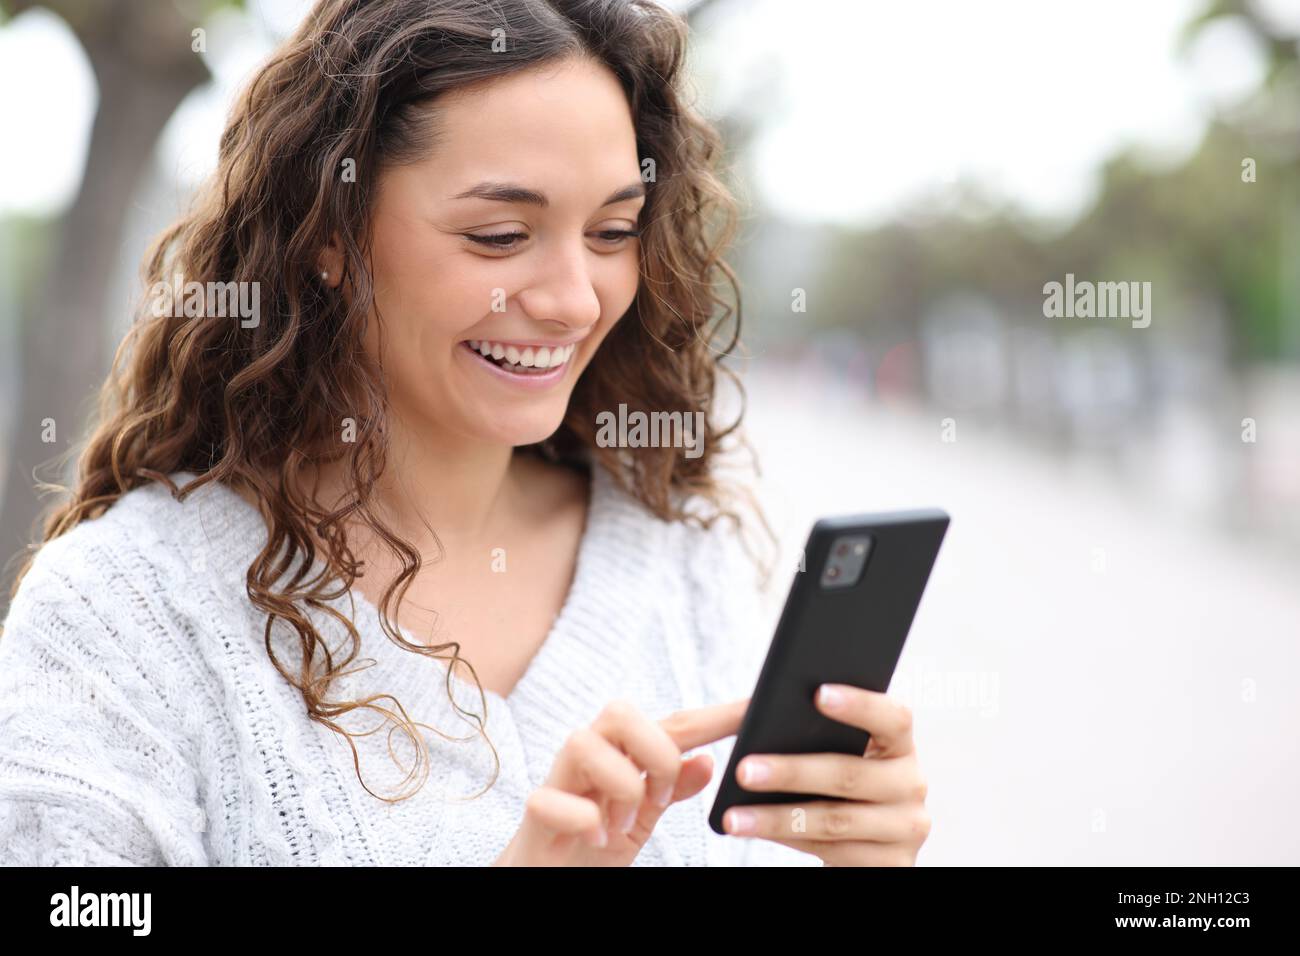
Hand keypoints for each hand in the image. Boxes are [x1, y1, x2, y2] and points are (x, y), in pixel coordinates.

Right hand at [494, 696, 748, 865]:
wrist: (542, 876)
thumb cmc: (592, 842)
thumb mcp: (643, 819)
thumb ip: (671, 790)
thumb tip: (708, 761)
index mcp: (620, 755)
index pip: (672, 725)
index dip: (714, 717)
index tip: (753, 712)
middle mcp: (588, 758)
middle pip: (619, 711)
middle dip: (654, 752)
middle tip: (660, 798)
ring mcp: (558, 781)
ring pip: (582, 742)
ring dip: (618, 786)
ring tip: (622, 824)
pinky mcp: (535, 814)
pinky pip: (551, 799)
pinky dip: (583, 820)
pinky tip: (596, 839)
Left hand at [722, 684, 929, 865]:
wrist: (865, 843)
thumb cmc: (839, 783)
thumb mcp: (839, 754)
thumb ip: (818, 734)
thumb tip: (761, 715)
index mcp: (900, 745)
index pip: (893, 717)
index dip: (859, 705)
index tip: (818, 694)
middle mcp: (912, 784)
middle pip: (849, 775)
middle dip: (791, 772)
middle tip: (745, 770)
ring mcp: (907, 828)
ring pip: (834, 820)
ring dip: (777, 818)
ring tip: (734, 816)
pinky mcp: (893, 864)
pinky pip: (833, 852)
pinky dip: (789, 841)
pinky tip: (757, 832)